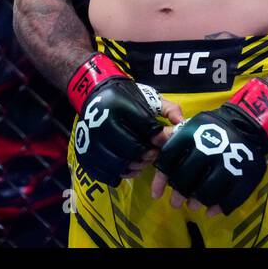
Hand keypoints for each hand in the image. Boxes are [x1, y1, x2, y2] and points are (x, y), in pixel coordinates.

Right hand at [68, 54, 180, 185]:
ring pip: (118, 164)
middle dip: (146, 155)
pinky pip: (104, 172)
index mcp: (120, 106)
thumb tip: (182, 125)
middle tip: (152, 154)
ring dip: (135, 166)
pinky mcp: (85, 153)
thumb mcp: (150, 97)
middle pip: (131, 150)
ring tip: (142, 161)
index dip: (157, 140)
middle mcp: (102, 123)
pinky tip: (129, 169)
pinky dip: (120, 174)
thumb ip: (170, 110)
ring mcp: (91, 140)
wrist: (96, 94)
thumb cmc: (128, 97)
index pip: (145, 130)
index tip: (159, 142)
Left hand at [151, 78, 267, 215]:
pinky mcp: (245, 175)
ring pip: (207, 191)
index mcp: (192, 134)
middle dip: (178, 193)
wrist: (247, 124)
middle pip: (186, 178)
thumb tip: (155, 153)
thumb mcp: (192, 126)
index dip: (161, 179)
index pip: (170, 158)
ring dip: (196, 202)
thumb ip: (174, 141)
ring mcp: (229, 163)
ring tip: (192, 206)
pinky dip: (218, 207)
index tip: (157, 194)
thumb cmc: (212, 128)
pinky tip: (210, 211)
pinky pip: (229, 198)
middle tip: (175, 203)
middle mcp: (209, 148)